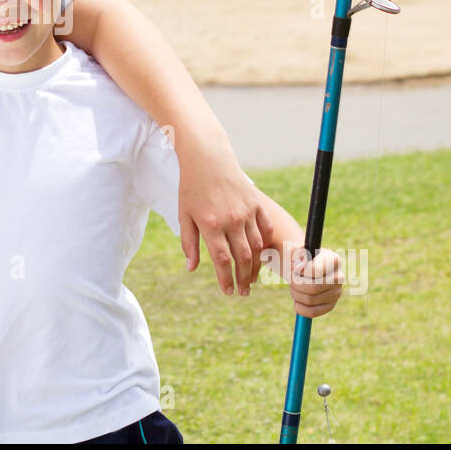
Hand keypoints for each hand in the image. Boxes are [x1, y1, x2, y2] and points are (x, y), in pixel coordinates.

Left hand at [177, 138, 271, 295]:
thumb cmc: (192, 188)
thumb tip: (192, 268)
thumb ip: (189, 243)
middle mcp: (232, 220)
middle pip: (243, 257)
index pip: (222, 260)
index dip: (226, 279)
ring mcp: (247, 211)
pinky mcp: (256, 203)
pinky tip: (261, 253)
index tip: (228, 291)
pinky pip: (266, 228)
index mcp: (211, 225)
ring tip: (252, 277)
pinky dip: (265, 243)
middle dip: (244, 278)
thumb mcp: (184, 215)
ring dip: (256, 265)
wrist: (208, 158)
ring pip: (258, 245)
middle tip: (243, 291)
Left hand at [289, 247, 344, 317]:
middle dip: (295, 284)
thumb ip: (296, 253)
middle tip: (291, 278)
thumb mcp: (297, 250)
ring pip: (310, 300)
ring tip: (295, 286)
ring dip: (295, 294)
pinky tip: (297, 299)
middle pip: (312, 287)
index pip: (314, 270)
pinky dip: (299, 307)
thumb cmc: (301, 258)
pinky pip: (312, 312)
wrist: (305, 268)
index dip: (299, 270)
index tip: (296, 267)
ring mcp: (337, 293)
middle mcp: (339, 277)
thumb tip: (301, 266)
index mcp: (333, 260)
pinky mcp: (331, 306)